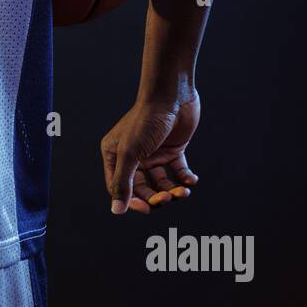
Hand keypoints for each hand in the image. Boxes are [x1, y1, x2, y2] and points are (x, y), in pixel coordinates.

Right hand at [100, 92, 200, 214]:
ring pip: (161, 182)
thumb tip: (117, 211)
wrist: (171, 95)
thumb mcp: (130, 153)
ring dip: (172, 190)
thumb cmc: (146, 121)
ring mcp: (153, 153)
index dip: (133, 201)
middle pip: (142, 188)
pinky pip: (178, 171)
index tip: (147, 208)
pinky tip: (191, 180)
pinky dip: (185, 178)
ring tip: (183, 192)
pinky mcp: (172, 149)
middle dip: (155, 196)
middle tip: (166, 199)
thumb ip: (123, 183)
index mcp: (115, 155)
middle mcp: (133, 156)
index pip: (120, 188)